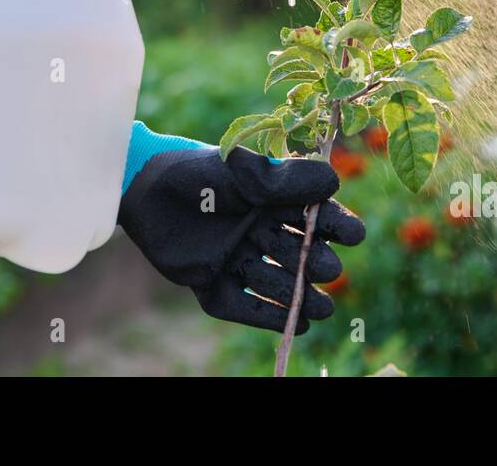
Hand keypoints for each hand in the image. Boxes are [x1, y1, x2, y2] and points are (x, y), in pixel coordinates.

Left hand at [119, 141, 364, 333]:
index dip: (337, 226)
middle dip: (316, 264)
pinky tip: (295, 326)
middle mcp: (258, 233)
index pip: (315, 218)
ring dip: (298, 296)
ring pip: (275, 283)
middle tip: (325, 268)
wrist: (143, 189)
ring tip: (322, 309)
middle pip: (299, 255)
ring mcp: (236, 260)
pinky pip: (243, 307)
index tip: (353, 234)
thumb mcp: (243, 171)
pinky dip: (268, 316)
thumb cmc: (197, 172)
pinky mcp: (210, 284)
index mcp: (272, 202)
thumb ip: (286, 178)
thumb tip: (335, 182)